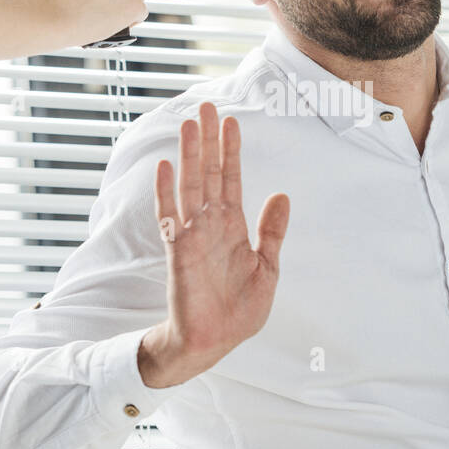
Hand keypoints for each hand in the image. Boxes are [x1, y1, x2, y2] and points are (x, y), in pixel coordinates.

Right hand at [141, 101, 289, 387]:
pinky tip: (166, 167)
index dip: (230, 151)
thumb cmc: (238, 309)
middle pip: (208, 173)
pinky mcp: (179, 252)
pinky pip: (170, 216)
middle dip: (208, 141)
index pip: (230, 179)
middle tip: (205, 107)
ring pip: (190, 186)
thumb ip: (272, 231)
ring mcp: (192, 236)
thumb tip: (281, 194)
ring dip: (189, 156)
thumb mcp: (268, 267)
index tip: (230, 121)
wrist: (215, 342)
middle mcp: (210, 225)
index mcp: (231, 227)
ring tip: (189, 125)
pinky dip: (167, 192)